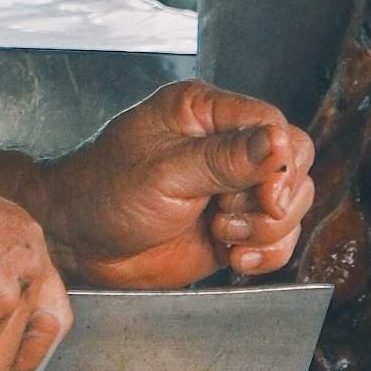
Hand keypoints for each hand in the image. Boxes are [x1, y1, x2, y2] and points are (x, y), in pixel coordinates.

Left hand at [38, 80, 315, 288]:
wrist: (77, 243)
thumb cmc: (103, 193)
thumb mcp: (164, 172)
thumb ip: (225, 159)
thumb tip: (277, 143)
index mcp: (205, 112)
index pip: (273, 124)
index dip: (280, 163)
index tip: (267, 196)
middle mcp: (225, 146)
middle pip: (293, 165)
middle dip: (274, 201)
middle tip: (230, 218)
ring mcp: (232, 189)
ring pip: (291, 204)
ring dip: (267, 229)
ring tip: (222, 235)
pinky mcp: (234, 228)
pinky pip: (278, 238)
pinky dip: (267, 253)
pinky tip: (235, 257)